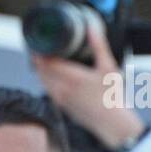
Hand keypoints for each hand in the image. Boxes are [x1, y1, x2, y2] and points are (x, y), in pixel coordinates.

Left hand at [31, 21, 142, 147]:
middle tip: (38, 48)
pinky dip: (46, 81)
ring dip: (40, 70)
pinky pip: (48, 90)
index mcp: (72, 77)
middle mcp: (62, 88)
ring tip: (42, 59)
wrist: (111, 123)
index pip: (46, 61)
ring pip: (43, 81)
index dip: (39, 51)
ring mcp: (60, 99)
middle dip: (37, 59)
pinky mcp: (62, 106)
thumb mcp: (108, 67)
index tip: (38, 42)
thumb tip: (92, 28)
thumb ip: (99, 45)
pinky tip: (50, 77)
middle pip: (41, 71)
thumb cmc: (112, 96)